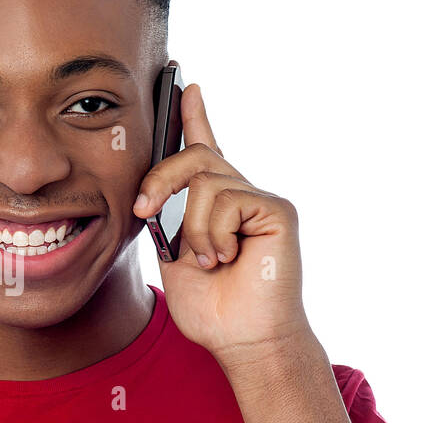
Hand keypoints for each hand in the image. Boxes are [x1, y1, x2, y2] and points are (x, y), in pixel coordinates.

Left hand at [133, 83, 315, 367]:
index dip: (194, 115)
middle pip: (191, 156)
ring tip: (207, 261)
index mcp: (212, 204)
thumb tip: (150, 193)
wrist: (242, 340)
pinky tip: (227, 259)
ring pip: (203, 182)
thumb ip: (166, 217)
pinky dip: (213, 235)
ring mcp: (259, 200)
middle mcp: (238, 193)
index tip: (184, 82)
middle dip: (159, 181)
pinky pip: (226, 200)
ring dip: (191, 229)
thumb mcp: (172, 254)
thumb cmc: (211, 308)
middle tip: (145, 212)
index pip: (203, 148)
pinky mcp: (276, 209)